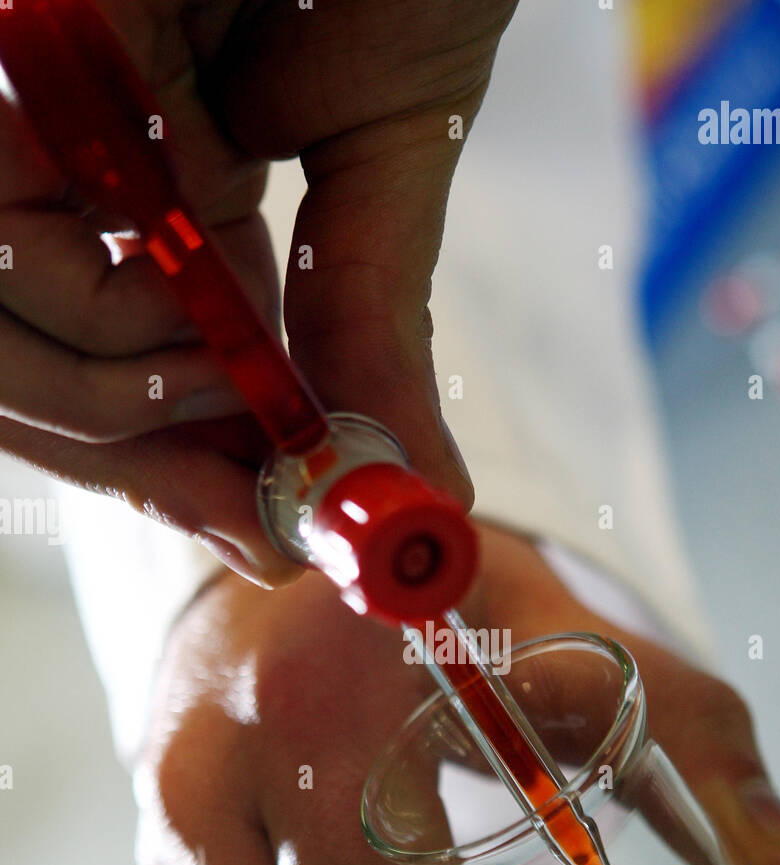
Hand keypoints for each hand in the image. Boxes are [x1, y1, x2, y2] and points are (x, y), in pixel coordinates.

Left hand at [0, 0, 509, 575]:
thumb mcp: (397, 151)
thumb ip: (375, 319)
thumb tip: (423, 488)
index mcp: (143, 174)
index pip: (115, 357)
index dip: (177, 468)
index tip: (261, 536)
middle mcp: (51, 143)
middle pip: (27, 368)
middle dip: (146, 461)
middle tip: (259, 508)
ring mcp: (8, 98)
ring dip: (128, 384)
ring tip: (229, 348)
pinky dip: (86, 291)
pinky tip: (189, 263)